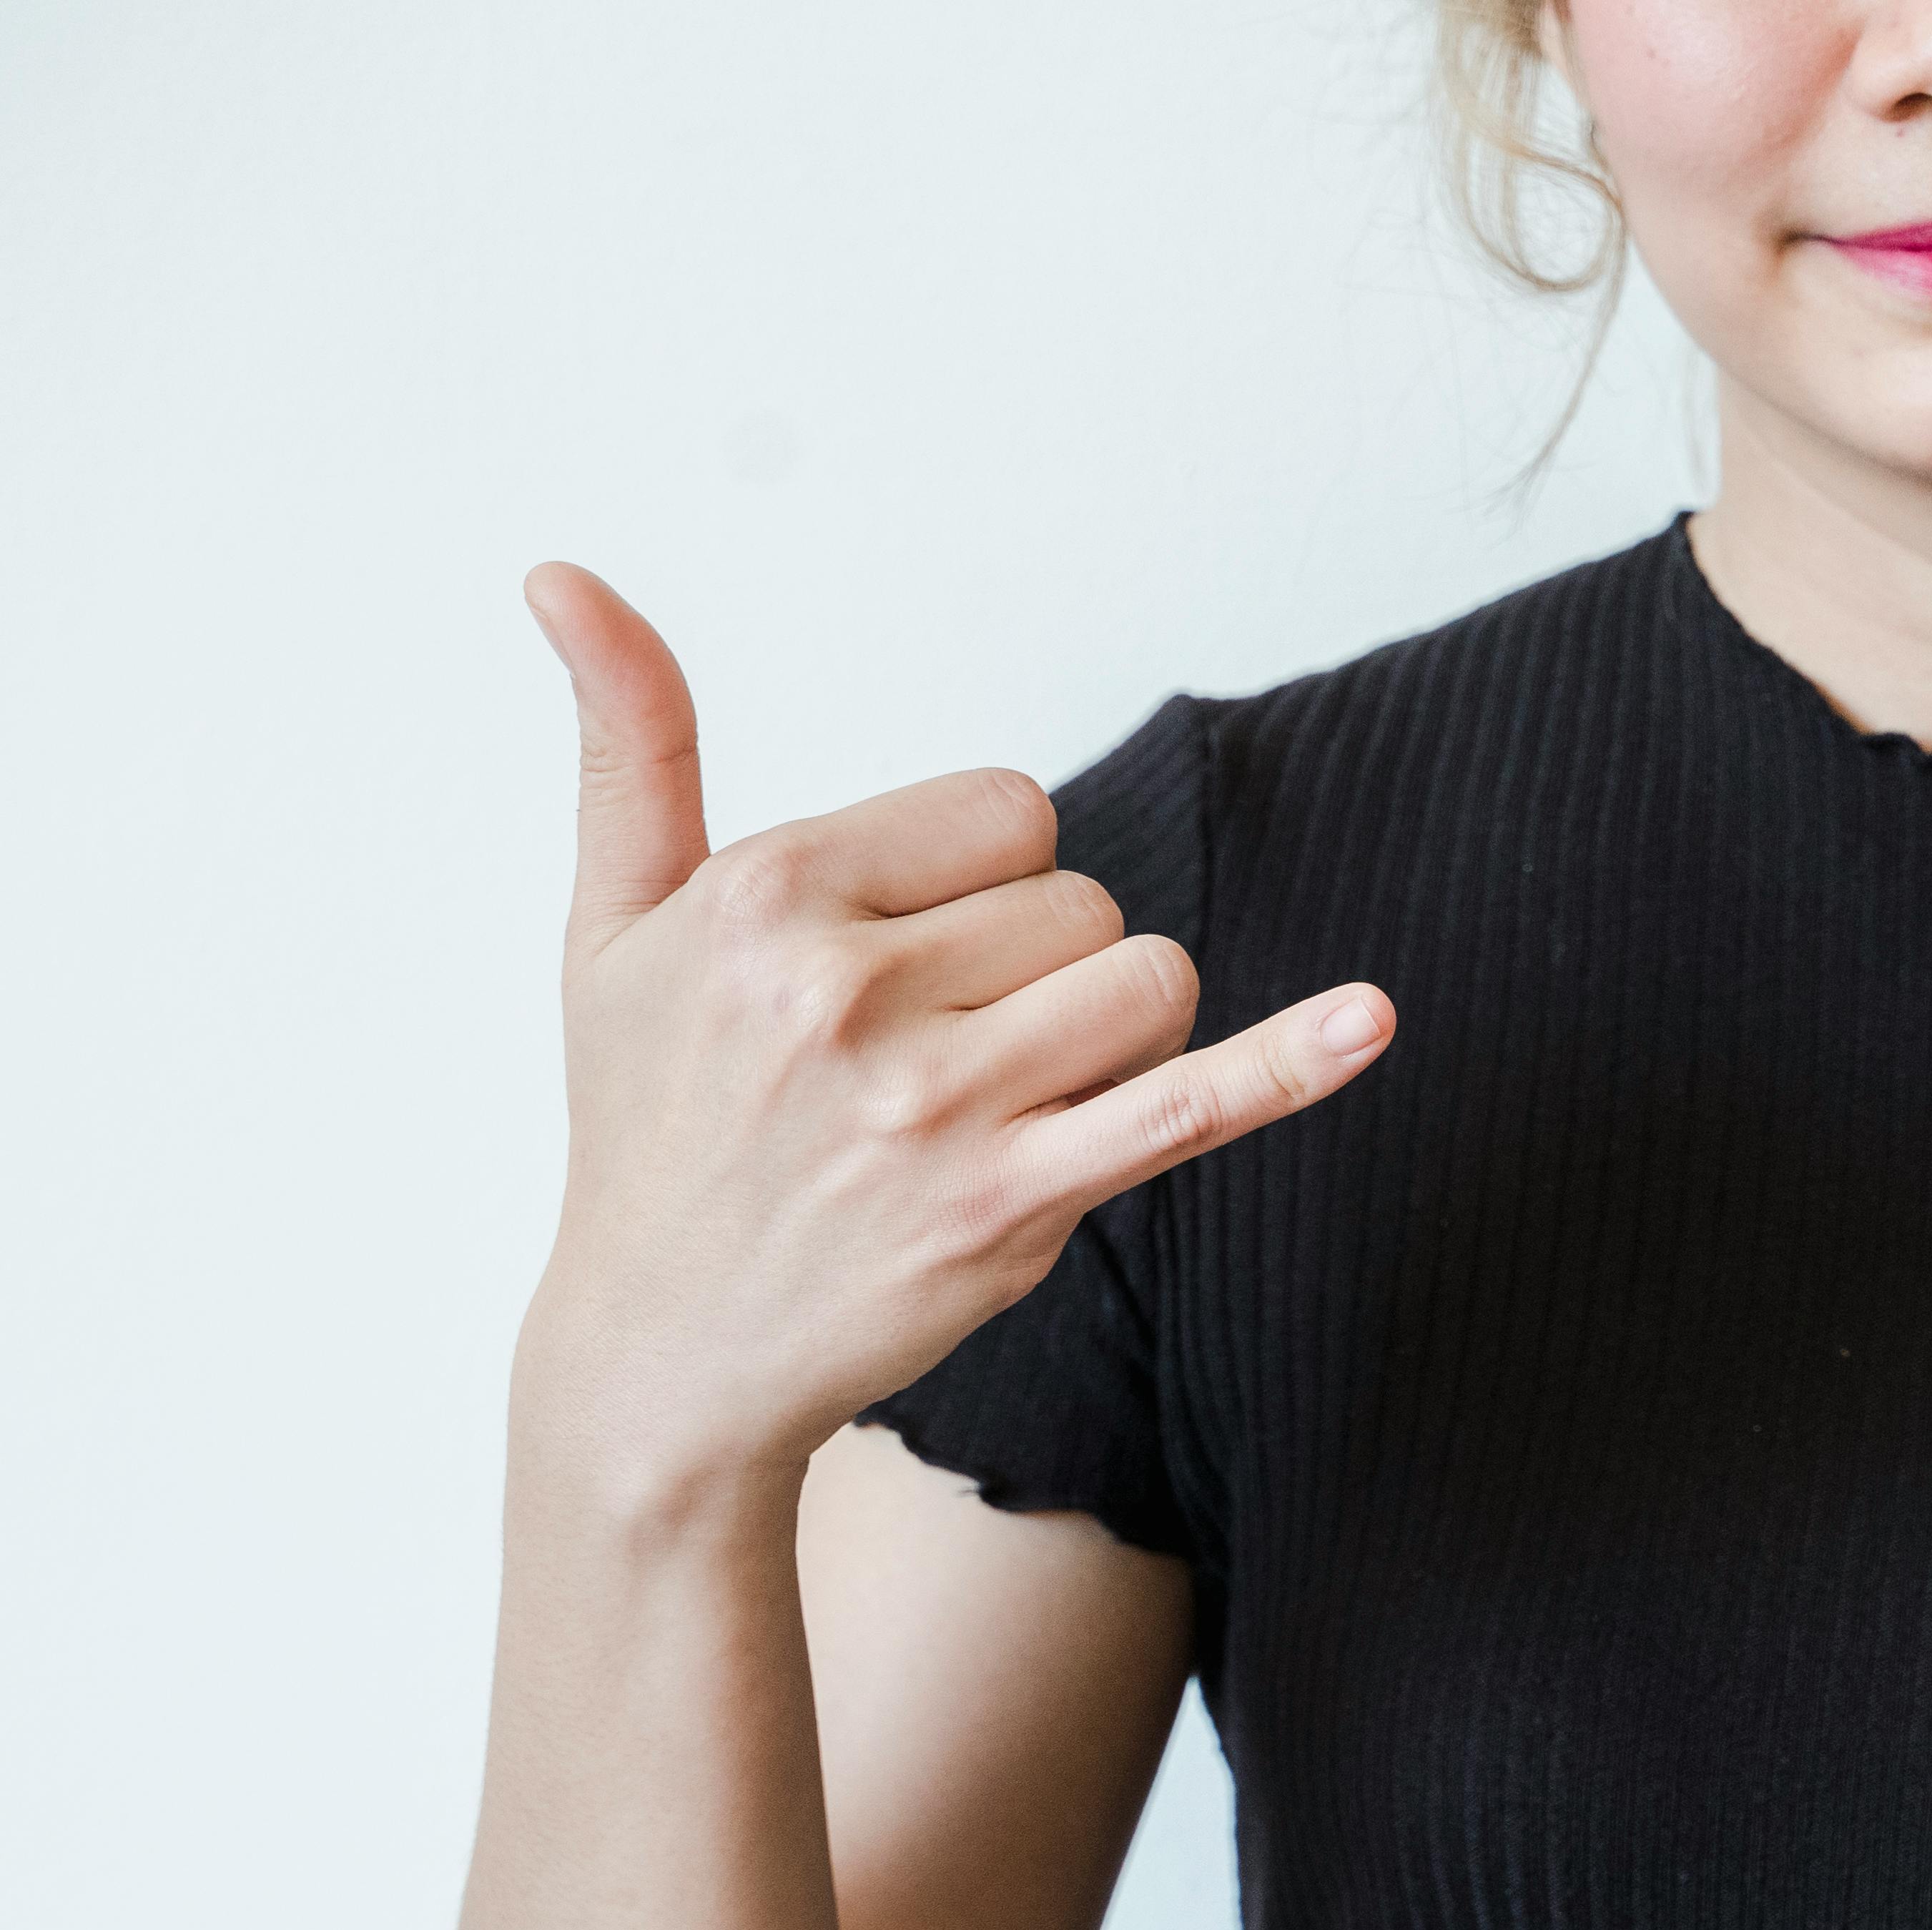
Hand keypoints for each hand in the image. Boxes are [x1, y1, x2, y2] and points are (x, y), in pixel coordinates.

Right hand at [513, 562, 1391, 1493]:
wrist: (665, 1354)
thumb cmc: (652, 1122)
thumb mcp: (613, 922)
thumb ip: (630, 740)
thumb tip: (561, 573)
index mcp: (766, 898)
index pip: (1007, 810)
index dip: (978, 882)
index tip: (897, 958)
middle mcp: (846, 993)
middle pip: (1081, 900)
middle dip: (1035, 967)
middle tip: (921, 1057)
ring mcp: (936, 1106)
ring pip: (1145, 983)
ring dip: (1106, 1037)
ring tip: (991, 1100)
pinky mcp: (1011, 1206)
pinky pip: (1189, 1105)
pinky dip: (1288, 1062)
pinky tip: (1370, 1020)